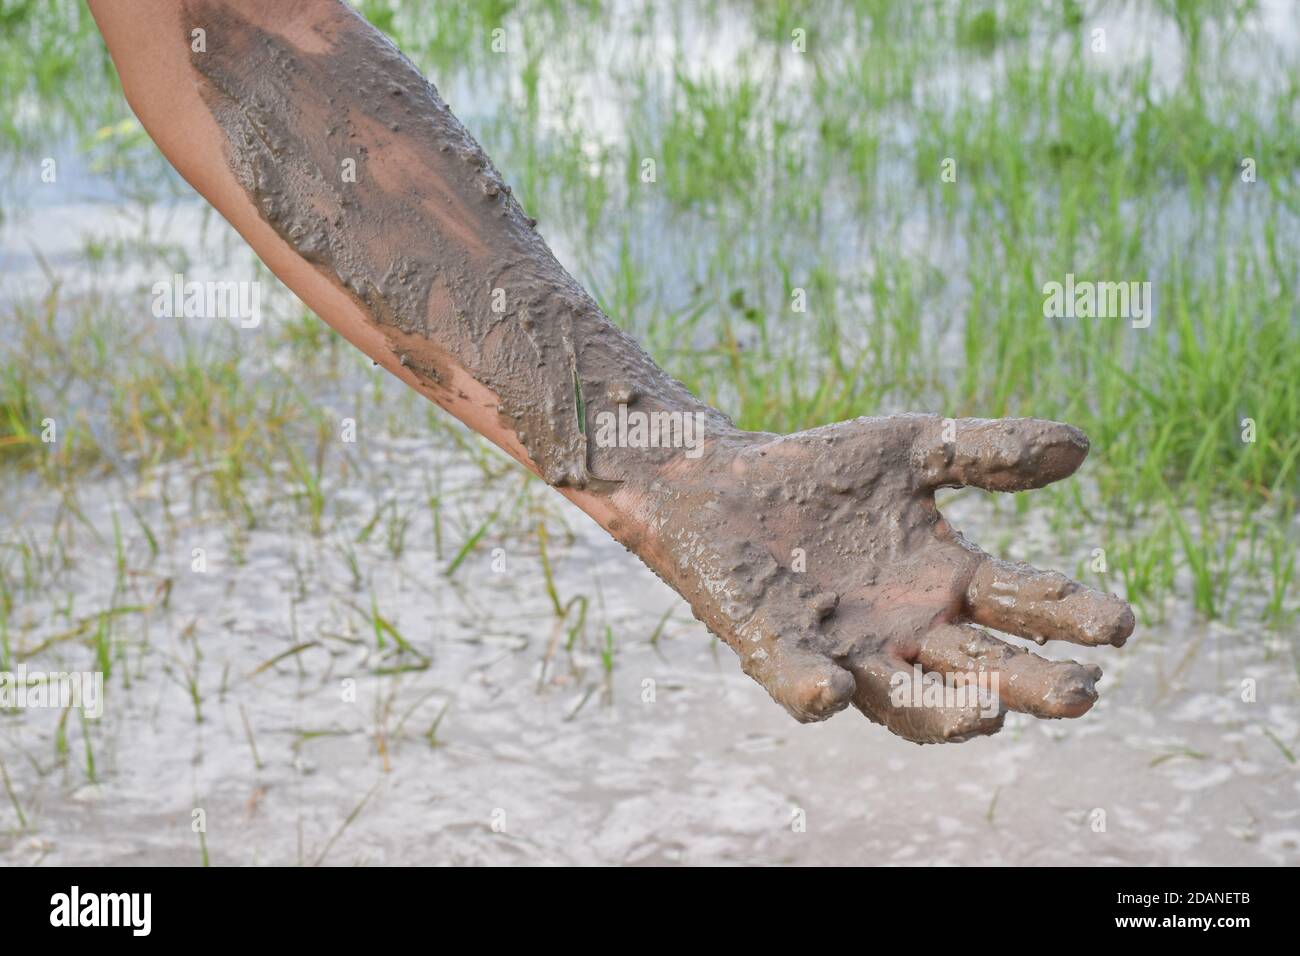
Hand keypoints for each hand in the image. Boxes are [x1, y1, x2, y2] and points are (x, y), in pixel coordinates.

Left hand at [646, 414, 1133, 742]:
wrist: (721, 479)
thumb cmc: (821, 472)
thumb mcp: (912, 448)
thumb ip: (985, 452)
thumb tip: (1082, 445)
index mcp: (947, 582)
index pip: (1024, 605)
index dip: (1070, 617)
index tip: (1118, 624)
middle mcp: (906, 630)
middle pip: (980, 667)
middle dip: (1030, 683)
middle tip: (1081, 692)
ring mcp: (841, 646)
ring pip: (901, 700)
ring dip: (943, 713)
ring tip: (990, 715)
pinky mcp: (774, 645)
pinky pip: (796, 679)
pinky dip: (812, 690)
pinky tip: (832, 691)